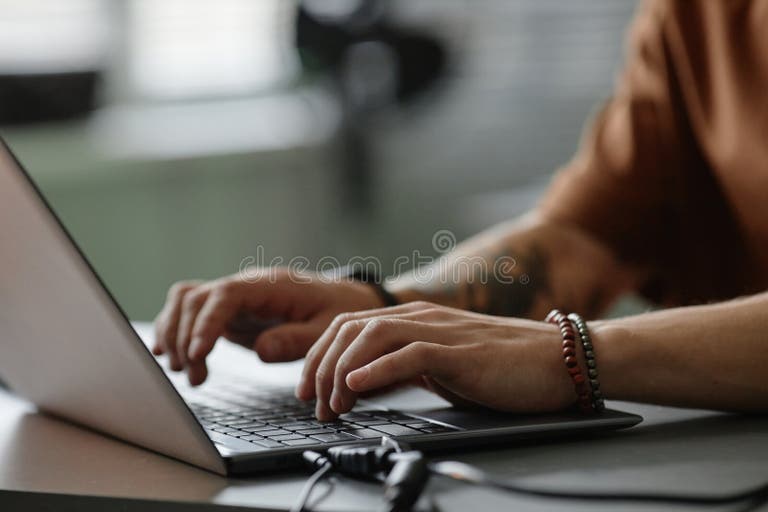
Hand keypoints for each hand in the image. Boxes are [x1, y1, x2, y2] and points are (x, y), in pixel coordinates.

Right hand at [153, 269, 383, 384]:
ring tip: (184, 372)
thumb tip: (261, 352)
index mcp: (269, 285)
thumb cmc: (335, 311)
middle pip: (196, 299)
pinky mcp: (229, 312)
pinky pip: (192, 312)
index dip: (207, 323)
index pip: (226, 295)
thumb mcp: (326, 329)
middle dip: (186, 338)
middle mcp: (245, 286)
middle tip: (195, 377)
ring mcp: (234, 298)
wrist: (342, 300)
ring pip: (185, 302)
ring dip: (176, 335)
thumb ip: (295, 340)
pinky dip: (177, 331)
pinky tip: (172, 356)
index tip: (198, 355)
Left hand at [297, 302, 575, 419]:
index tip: (309, 389)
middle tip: (312, 402)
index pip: (350, 326)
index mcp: (416, 320)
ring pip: (372, 336)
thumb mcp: (442, 369)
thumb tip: (363, 386)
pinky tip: (358, 388)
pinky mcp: (460, 352)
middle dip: (320, 364)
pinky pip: (410, 354)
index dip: (320, 356)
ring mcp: (441, 332)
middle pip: (350, 328)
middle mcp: (423, 318)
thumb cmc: (505, 367)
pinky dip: (377, 370)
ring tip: (332, 403)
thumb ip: (404, 370)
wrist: (560, 360)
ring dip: (342, 371)